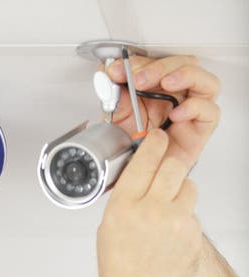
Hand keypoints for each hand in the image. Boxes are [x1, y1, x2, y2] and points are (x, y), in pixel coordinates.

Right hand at [95, 128, 202, 276]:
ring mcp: (178, 224)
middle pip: (174, 166)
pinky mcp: (195, 237)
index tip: (158, 139)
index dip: (155, 144)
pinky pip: (194, 217)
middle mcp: (153, 211)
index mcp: (125, 206)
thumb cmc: (120, 273)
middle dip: (170, 167)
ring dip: (180, 196)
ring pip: (189, 189)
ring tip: (166, 217)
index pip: (146, 158)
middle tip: (166, 172)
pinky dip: (185, 224)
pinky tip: (171, 241)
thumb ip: (127, 200)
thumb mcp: (109, 229)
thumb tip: (141, 178)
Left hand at [97, 54, 220, 171]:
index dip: (139, 62)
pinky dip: (195, 107)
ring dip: (184, 75)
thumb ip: (114, 93)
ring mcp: (192, 109)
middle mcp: (178, 94)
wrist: (139, 175)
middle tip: (139, 78)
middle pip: (183, 64)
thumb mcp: (118, 116)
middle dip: (159, 67)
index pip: (158, 61)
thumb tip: (107, 72)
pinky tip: (177, 113)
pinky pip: (210, 111)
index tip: (119, 70)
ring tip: (166, 83)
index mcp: (158, 87)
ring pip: (204, 80)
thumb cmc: (134, 146)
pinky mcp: (202, 127)